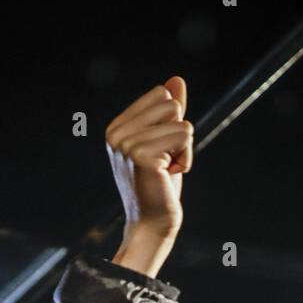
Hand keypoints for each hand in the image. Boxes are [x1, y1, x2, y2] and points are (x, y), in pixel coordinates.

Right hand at [107, 76, 192, 277]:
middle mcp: (116, 133)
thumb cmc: (159, 184)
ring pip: (180, 121)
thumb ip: (168, 112)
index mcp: (117, 127)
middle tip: (165, 161)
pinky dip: (185, 158)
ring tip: (165, 170)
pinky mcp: (141, 155)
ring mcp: (126, 144)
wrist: (153, 223)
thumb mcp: (165, 141)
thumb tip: (176, 79)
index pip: (161, 94)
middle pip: (171, 104)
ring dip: (183, 148)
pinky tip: (168, 176)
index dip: (171, 122)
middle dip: (178, 133)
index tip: (160, 150)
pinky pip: (184, 137)